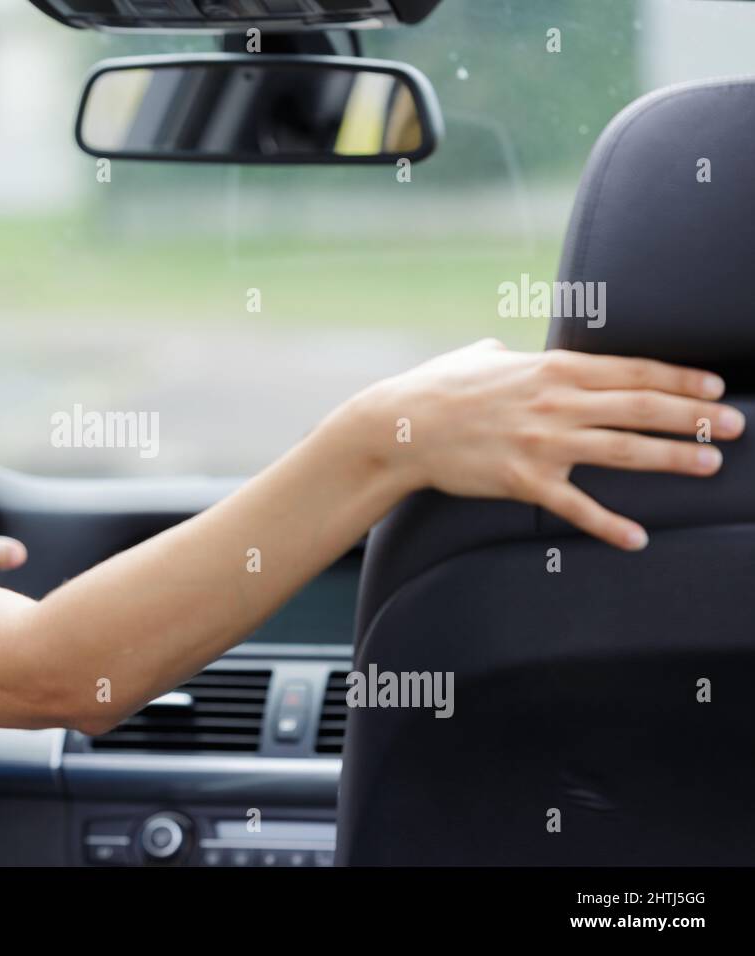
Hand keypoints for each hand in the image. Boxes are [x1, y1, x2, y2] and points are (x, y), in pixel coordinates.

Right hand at [348, 338, 745, 549]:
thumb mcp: (477, 357)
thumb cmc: (435, 387)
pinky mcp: (523, 480)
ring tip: (712, 465)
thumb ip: (502, 354)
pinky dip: (610, 525)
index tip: (716, 387)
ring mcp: (542, 442)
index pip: (632, 370)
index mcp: (551, 367)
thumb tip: (500, 349)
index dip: (681, 379)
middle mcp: (556, 402)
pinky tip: (636, 538)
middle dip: (696, 417)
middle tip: (738, 425)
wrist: (399, 426)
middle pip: (642, 407)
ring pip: (624, 449)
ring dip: (674, 457)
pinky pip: (576, 506)